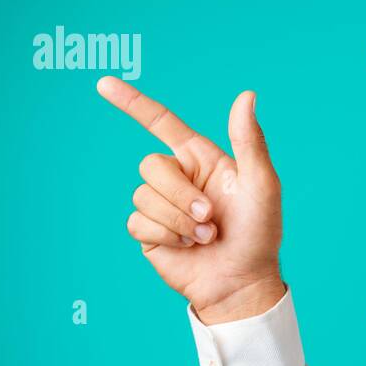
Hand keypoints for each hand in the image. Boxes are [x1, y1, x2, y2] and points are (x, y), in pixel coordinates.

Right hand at [96, 76, 286, 323]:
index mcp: (202, 159)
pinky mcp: (149, 232)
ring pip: (143, 195)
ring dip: (178, 220)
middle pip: (151, 165)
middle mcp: (179, 178)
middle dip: (180, 194)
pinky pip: (138, 222)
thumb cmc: (259, 233)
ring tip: (205, 237)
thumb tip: (246, 95)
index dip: (132, 103)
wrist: (243, 282)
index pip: (161, 123)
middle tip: (210, 217)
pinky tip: (187, 247)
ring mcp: (161, 205)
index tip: (103, 84)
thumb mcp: (262, 184)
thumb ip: (250, 141)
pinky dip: (166, 235)